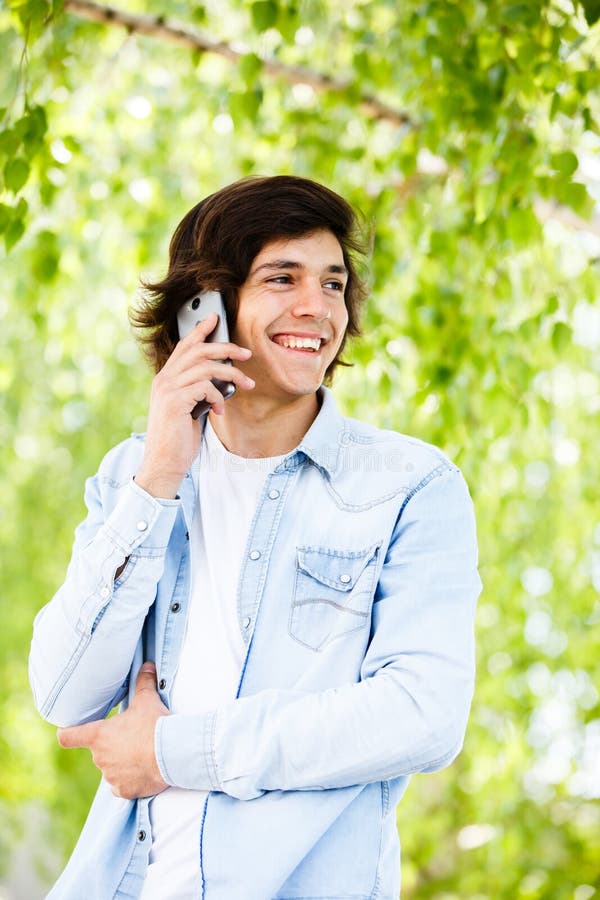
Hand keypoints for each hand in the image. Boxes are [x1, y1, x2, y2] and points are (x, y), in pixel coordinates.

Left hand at [57, 662, 169, 799]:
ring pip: (111, 769)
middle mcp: (100, 758)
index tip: (68, 731)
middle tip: (133, 737)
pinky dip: (130, 780)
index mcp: (98, 736)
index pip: (68, 737)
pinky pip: (122, 786)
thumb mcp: (148, 699)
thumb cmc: (154, 725)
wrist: (170, 754)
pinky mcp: (124, 791)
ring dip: (122, 762)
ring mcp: (111, 776)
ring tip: (142, 754)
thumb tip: (147, 666)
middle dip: (113, 745)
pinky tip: (144, 771)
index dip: (67, 733)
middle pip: (99, 751)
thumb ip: (144, 682)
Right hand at [136, 312, 254, 497]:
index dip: (200, 330)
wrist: (164, 462)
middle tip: (246, 354)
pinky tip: (220, 410)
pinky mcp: (175, 401)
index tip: (215, 318)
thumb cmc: (179, 438)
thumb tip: (221, 378)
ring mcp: (168, 389)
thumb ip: (198, 390)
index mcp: (166, 379)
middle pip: (198, 350)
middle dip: (226, 348)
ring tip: (246, 385)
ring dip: (231, 374)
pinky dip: (219, 396)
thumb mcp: (189, 408)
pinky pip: (205, 387)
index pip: (184, 346)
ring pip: (206, 367)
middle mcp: (164, 379)